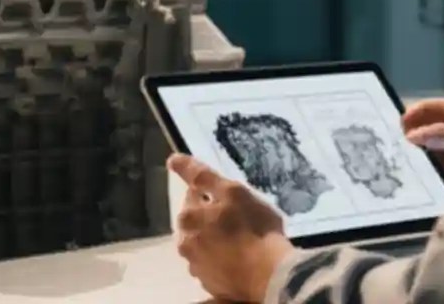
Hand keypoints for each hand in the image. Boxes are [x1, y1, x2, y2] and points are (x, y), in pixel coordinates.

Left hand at [168, 154, 296, 302]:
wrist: (270, 275)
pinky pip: (212, 265)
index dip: (212, 193)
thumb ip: (202, 175)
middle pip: (196, 222)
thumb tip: (173, 159)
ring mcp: (196, 266)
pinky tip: (239, 258)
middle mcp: (185, 243)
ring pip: (203, 244)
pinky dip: (221, 259)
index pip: (193, 194)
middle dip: (211, 217)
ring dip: (215, 239)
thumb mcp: (233, 191)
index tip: (230, 197)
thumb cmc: (255, 228)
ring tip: (241, 240)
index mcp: (188, 218)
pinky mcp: (210, 284)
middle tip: (238, 218)